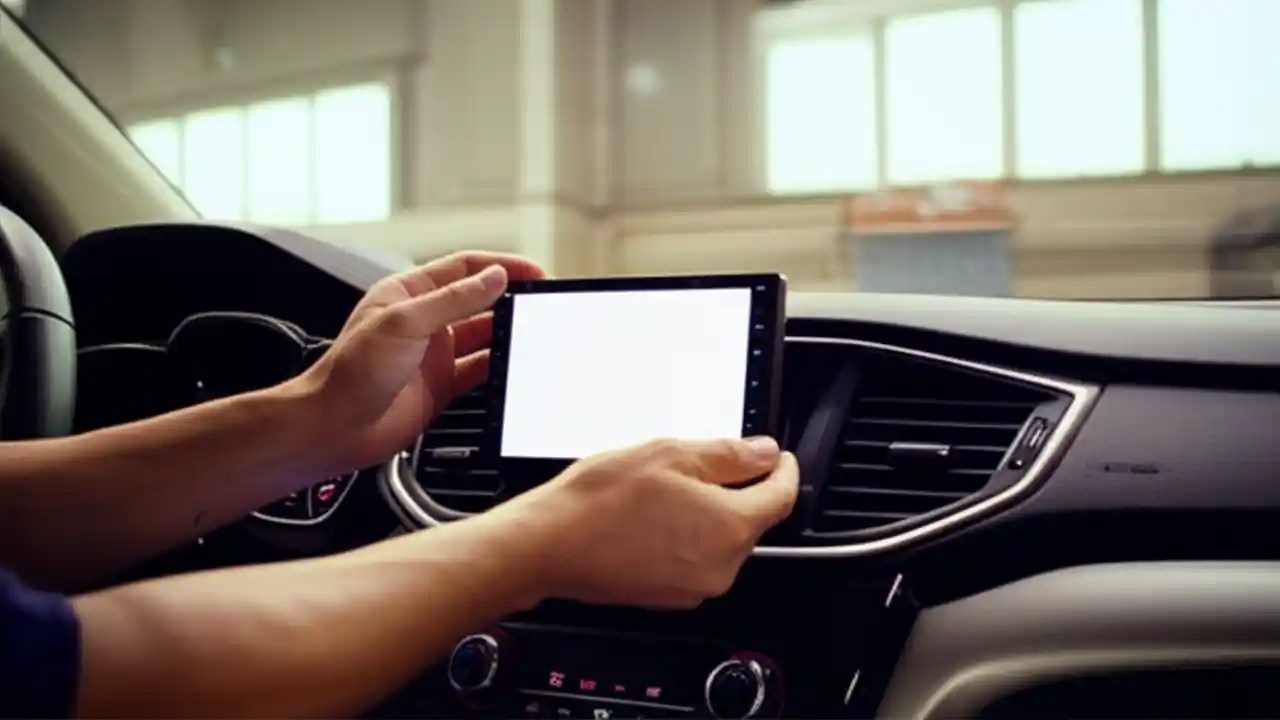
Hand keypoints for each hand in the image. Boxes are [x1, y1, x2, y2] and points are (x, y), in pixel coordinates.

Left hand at [299, 252, 544, 471]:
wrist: (334, 428)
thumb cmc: (350, 372)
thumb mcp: (404, 323)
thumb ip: (454, 300)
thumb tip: (494, 278)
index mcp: (408, 294)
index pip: (464, 269)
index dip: (500, 266)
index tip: (532, 273)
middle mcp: (424, 322)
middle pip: (478, 302)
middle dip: (509, 299)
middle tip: (540, 302)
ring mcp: (434, 356)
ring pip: (483, 337)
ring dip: (507, 334)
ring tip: (533, 332)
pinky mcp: (442, 387)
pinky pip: (480, 372)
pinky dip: (499, 368)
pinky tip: (514, 367)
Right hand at [495, 437, 799, 607]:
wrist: (548, 546)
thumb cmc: (599, 501)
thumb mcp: (670, 454)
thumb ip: (728, 455)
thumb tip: (764, 455)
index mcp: (731, 528)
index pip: (782, 497)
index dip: (784, 470)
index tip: (778, 457)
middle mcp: (721, 567)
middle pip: (752, 521)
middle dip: (738, 490)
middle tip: (702, 462)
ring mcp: (694, 587)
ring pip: (721, 541)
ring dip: (708, 513)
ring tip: (665, 488)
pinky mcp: (669, 597)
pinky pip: (695, 560)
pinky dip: (685, 536)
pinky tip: (652, 516)